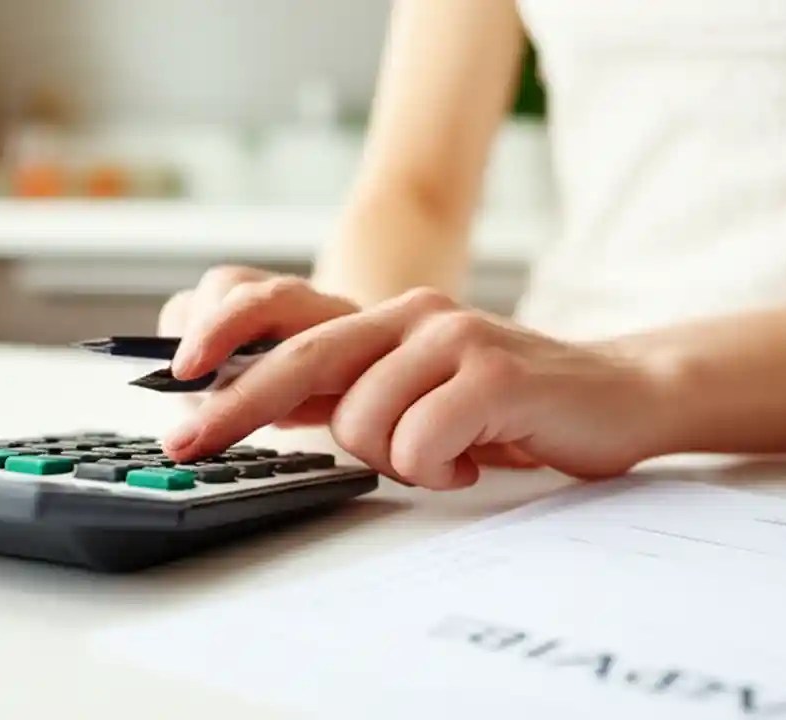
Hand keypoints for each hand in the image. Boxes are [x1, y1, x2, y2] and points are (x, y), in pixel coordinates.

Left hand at [163, 288, 668, 488]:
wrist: (613, 394)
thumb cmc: (505, 404)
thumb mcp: (413, 393)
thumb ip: (344, 392)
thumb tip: (255, 402)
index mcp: (385, 320)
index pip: (287, 324)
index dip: (223, 342)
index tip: (172, 378)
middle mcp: (410, 315)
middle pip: (300, 360)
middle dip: (236, 408)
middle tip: (189, 443)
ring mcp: (451, 337)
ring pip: (362, 421)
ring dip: (397, 458)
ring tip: (443, 453)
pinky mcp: (491, 371)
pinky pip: (420, 443)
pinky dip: (440, 468)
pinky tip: (474, 458)